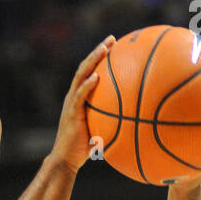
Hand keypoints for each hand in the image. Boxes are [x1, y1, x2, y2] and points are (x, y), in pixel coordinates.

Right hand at [52, 34, 115, 173]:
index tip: (114, 45)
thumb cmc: (83, 149)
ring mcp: (71, 104)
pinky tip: (96, 77)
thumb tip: (135, 120)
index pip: (89, 72)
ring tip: (104, 49)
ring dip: (92, 61)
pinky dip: (87, 85)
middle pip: (85, 67)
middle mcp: (73, 96)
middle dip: (98, 51)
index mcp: (79, 98)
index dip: (100, 57)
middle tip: (112, 39)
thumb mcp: (100, 130)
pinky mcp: (71, 114)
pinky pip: (79, 97)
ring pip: (81, 76)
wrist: (66, 160)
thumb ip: (112, 121)